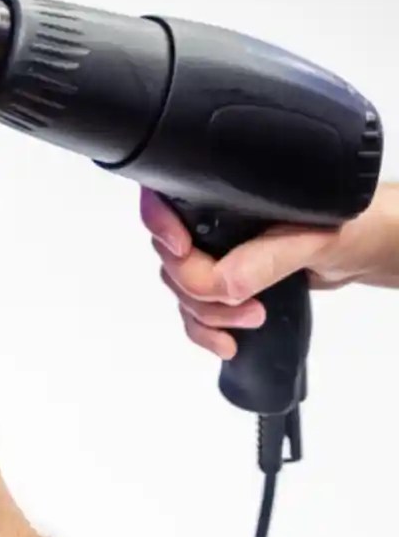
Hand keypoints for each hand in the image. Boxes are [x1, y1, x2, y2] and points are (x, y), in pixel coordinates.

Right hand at [141, 183, 398, 358]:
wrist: (375, 248)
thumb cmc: (357, 226)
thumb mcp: (311, 237)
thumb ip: (265, 258)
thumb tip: (223, 285)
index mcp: (224, 194)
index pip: (165, 203)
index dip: (161, 227)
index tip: (183, 251)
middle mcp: (214, 221)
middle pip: (171, 258)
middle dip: (197, 289)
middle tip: (239, 301)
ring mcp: (220, 253)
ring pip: (182, 290)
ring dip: (207, 315)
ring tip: (250, 320)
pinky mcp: (231, 281)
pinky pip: (196, 311)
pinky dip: (205, 331)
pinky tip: (227, 342)